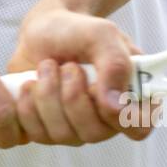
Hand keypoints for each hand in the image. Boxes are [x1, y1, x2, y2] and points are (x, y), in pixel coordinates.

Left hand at [6, 2, 156, 144]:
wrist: (43, 30)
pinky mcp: (47, 130)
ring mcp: (76, 128)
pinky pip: (36, 135)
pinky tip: (30, 84)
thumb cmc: (78, 32)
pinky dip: (27, 106)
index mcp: (130, 97)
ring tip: (47, 67)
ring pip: (63, 135)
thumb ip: (115, 65)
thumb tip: (115, 107)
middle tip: (67, 66)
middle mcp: (105, 119)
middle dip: (72, 95)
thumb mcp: (102, 35)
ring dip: (48, 96)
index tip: (97, 87)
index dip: (119, 117)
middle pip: (94, 133)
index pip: (139, 128)